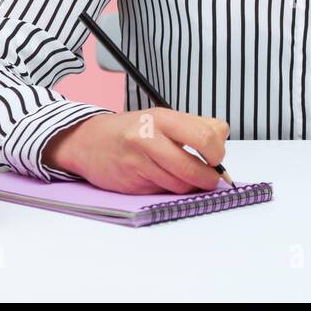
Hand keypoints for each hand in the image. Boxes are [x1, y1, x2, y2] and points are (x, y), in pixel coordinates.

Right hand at [43, 109, 230, 193]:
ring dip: (191, 186)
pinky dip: (171, 189)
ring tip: (188, 177)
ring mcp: (139, 162)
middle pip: (194, 167)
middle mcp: (150, 138)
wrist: (89, 141)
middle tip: (212, 178)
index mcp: (163, 118)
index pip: (206, 136)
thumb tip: (222, 143)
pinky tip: (165, 179)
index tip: (217, 157)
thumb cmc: (132, 130)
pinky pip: (163, 192)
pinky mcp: (132, 183)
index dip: (218, 152)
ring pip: (180, 185)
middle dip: (209, 178)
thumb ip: (195, 128)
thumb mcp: (163, 119)